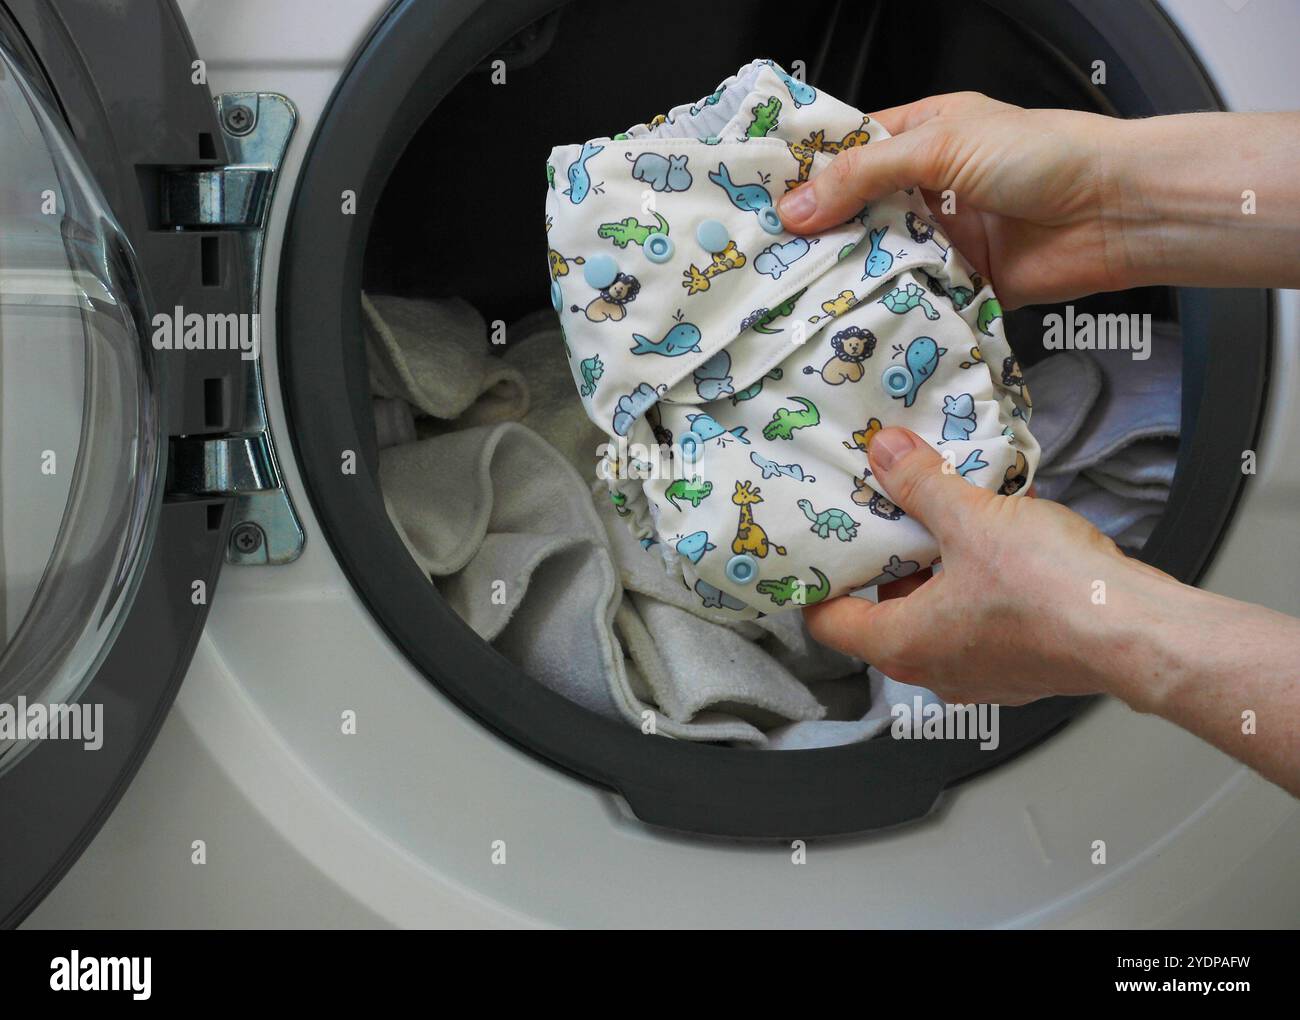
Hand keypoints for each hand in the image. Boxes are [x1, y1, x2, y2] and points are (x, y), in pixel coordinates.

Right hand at [777, 92, 1134, 307]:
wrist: (1113, 213)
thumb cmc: (1044, 156)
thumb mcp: (942, 145)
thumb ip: (865, 175)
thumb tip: (798, 206)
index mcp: (926, 132)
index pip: (852, 150)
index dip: (809, 173)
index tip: (763, 198)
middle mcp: (932, 184)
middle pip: (860, 207)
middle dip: (821, 229)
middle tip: (768, 254)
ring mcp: (946, 234)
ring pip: (881, 253)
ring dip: (850, 268)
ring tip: (795, 287)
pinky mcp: (961, 280)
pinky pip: (913, 292)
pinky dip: (886, 302)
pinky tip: (849, 313)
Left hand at [804, 427, 1181, 705]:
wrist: (1137, 631)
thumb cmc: (1049, 590)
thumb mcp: (971, 519)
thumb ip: (920, 484)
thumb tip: (886, 453)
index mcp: (903, 645)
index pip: (829, 623)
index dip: (819, 581)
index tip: (824, 548)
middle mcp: (935, 671)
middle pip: (883, 616)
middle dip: (887, 564)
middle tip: (889, 516)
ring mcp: (982, 676)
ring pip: (936, 619)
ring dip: (936, 573)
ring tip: (947, 521)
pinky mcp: (1023, 668)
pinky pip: (980, 625)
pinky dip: (976, 589)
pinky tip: (997, 547)